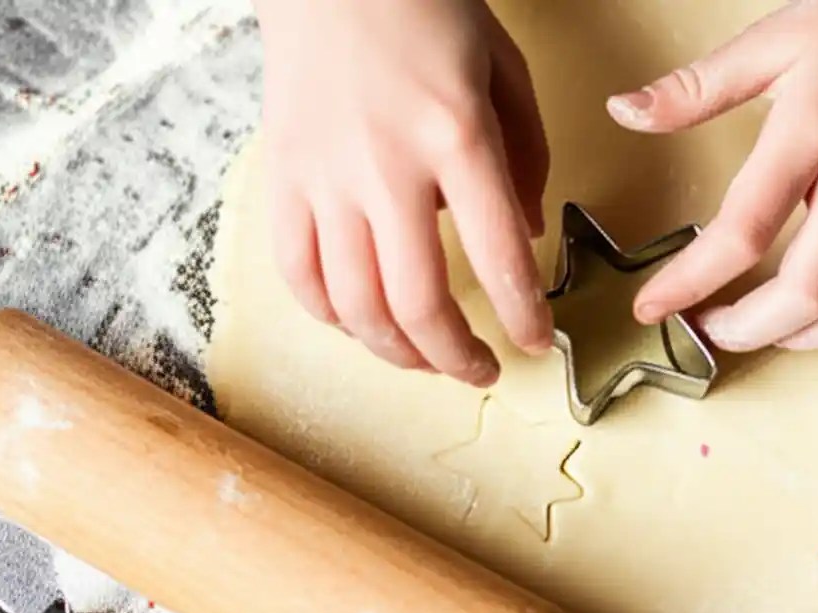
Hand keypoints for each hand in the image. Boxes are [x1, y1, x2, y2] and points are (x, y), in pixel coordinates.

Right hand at [254, 0, 551, 385]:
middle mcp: (386, 167)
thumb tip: (525, 235)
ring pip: (352, 303)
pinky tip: (361, 323)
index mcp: (455, 134)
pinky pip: (298, 273)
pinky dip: (330, 315)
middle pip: (415, 301)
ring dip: (395, 352)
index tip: (536, 345)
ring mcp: (324, 178)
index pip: (497, 253)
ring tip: (424, 359)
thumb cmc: (424, 9)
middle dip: (455, 358)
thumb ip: (526, 156)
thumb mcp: (503, 68)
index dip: (521, 315)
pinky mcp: (282, 179)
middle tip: (480, 371)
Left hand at [608, 0, 817, 350]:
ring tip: (773, 334)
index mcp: (813, 133)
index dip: (689, 280)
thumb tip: (623, 111)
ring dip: (817, 337)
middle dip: (750, 329)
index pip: (743, 230)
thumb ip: (695, 88)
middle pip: (809, 290)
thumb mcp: (775, 40)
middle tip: (711, 328)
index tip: (651, 306)